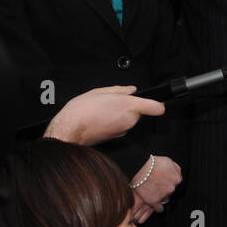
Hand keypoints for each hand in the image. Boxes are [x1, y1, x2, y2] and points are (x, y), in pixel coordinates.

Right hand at [45, 86, 163, 144]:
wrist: (69, 130)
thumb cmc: (81, 111)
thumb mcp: (99, 92)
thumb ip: (119, 90)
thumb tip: (131, 90)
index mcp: (129, 106)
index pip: (156, 107)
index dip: (157, 103)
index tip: (155, 101)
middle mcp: (130, 120)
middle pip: (138, 111)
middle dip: (129, 106)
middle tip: (113, 102)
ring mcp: (124, 129)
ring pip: (129, 119)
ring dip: (121, 114)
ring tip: (103, 110)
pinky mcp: (117, 137)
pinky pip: (121, 126)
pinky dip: (114, 122)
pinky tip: (101, 118)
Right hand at [131, 154, 182, 221]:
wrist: (138, 168)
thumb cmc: (151, 163)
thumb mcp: (168, 161)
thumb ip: (175, 168)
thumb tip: (178, 173)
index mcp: (177, 178)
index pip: (176, 183)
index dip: (169, 181)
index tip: (164, 181)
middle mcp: (172, 187)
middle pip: (171, 191)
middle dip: (165, 188)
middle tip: (156, 184)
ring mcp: (163, 195)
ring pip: (165, 198)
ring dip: (160, 195)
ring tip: (151, 189)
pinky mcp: (154, 201)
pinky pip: (159, 208)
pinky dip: (157, 207)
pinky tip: (155, 204)